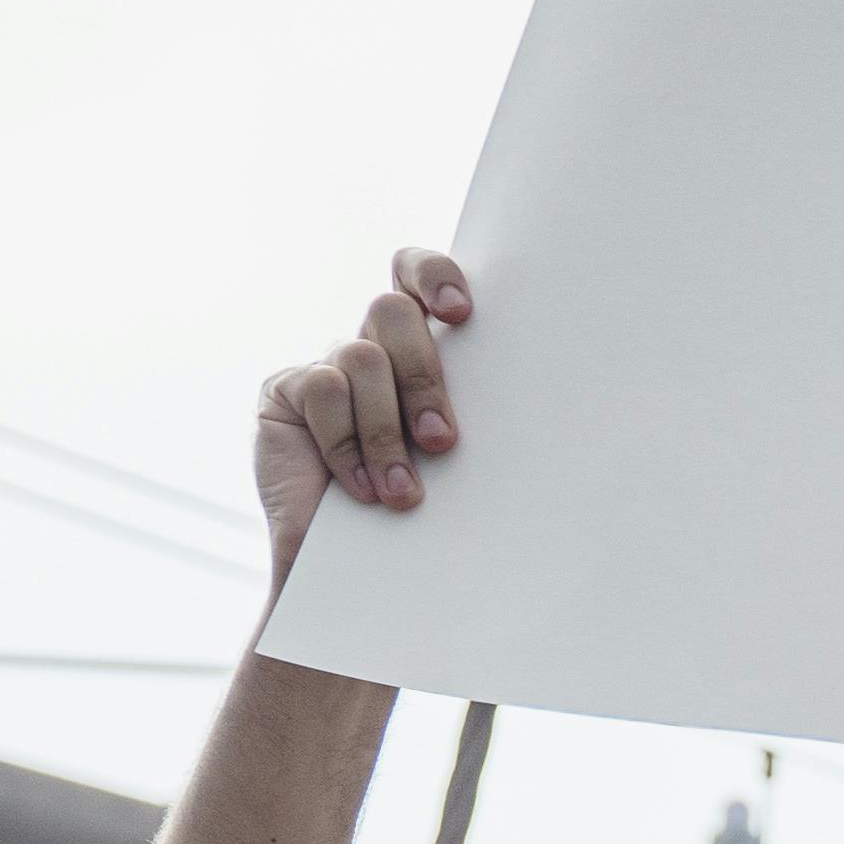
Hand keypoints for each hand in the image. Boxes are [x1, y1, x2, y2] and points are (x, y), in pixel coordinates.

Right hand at [254, 251, 471, 595]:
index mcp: (417, 352)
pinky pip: (322, 391)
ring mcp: (325, 367)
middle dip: (424, 376)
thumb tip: (558, 420)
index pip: (414, 275)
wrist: (346, 568)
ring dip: (387, 430)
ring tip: (402, 492)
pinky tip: (361, 488)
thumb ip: (466, 430)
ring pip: (362, 358)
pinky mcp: (285, 391)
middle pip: (393, 312)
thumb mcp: (452, 471)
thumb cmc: (419, 517)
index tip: (461, 313)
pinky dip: (346, 444)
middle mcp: (369, 348)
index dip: (433, 277)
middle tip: (442, 441)